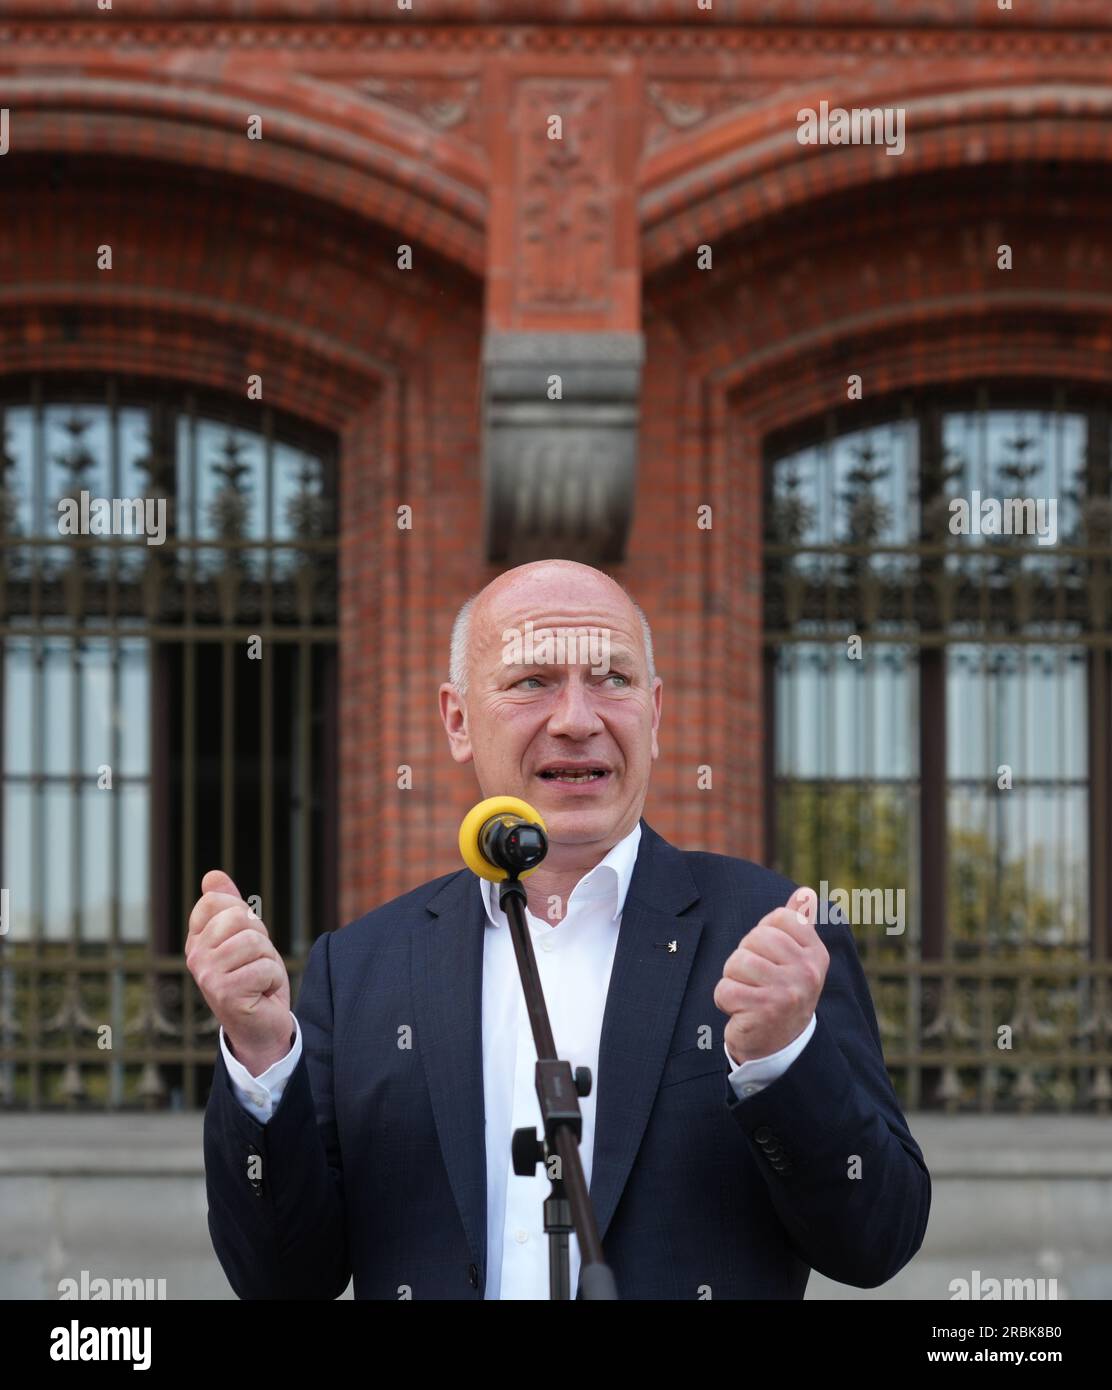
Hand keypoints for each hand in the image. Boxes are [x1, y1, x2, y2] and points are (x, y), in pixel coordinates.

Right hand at [185, 870, 293, 1074]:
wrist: (262, 1026)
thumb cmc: (254, 978)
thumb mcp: (246, 935)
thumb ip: (230, 905)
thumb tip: (212, 874)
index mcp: (196, 939)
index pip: (214, 901)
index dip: (242, 913)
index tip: (245, 938)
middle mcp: (195, 956)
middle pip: (238, 917)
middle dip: (260, 939)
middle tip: (255, 963)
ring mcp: (206, 975)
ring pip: (254, 942)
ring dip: (269, 961)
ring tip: (259, 979)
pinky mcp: (224, 993)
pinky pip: (265, 967)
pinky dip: (273, 980)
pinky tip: (261, 994)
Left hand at [714, 887, 828, 1065]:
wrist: (782, 1048)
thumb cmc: (783, 992)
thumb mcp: (796, 959)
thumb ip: (799, 923)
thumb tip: (805, 892)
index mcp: (815, 954)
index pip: (779, 917)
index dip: (764, 935)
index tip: (771, 958)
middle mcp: (807, 972)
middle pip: (755, 938)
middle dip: (746, 959)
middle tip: (758, 982)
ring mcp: (787, 992)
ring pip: (737, 962)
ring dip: (734, 980)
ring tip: (750, 995)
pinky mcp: (763, 1011)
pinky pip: (724, 989)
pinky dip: (725, 1000)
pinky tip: (741, 1011)